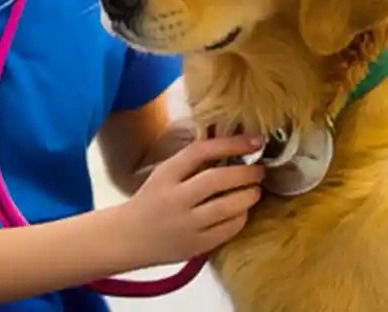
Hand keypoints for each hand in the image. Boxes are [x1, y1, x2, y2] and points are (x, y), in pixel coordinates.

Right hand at [116, 135, 265, 266]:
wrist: (129, 237)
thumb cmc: (152, 201)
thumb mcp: (164, 175)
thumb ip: (192, 163)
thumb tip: (233, 147)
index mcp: (166, 175)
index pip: (201, 151)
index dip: (231, 144)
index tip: (254, 141)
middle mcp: (175, 198)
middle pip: (218, 179)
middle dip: (246, 172)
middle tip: (259, 170)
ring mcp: (186, 224)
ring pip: (228, 206)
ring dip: (249, 195)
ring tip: (255, 190)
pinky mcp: (196, 246)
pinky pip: (228, 229)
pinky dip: (241, 217)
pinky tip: (242, 211)